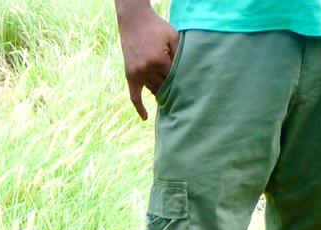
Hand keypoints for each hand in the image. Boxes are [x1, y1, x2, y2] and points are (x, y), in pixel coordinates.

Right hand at [117, 4, 178, 120]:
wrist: (134, 22)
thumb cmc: (157, 28)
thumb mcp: (173, 36)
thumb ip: (179, 54)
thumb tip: (186, 74)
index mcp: (159, 61)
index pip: (173, 78)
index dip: (181, 84)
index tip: (190, 92)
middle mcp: (146, 69)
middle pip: (163, 87)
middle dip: (173, 91)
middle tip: (184, 100)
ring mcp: (137, 74)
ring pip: (152, 91)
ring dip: (161, 95)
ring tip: (172, 104)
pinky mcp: (130, 76)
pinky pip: (134, 96)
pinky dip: (139, 107)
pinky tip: (145, 117)